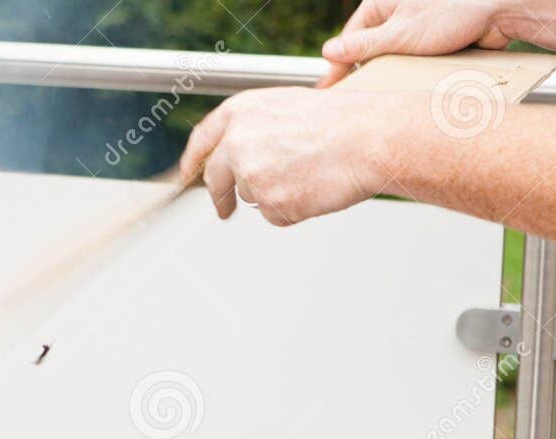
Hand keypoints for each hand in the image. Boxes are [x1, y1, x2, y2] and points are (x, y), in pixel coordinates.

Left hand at [178, 87, 397, 225]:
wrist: (368, 139)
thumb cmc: (340, 121)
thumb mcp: (286, 106)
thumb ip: (254, 128)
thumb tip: (236, 154)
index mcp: (241, 112)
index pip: (203, 140)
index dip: (192, 161)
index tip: (186, 175)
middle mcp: (238, 143)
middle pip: (215, 178)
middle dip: (219, 197)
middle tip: (224, 209)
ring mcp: (252, 175)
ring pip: (251, 197)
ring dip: (274, 194)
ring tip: (309, 173)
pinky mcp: (270, 204)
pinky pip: (274, 215)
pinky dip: (292, 210)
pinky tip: (314, 188)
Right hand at [318, 0, 555, 86]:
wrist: (500, 13)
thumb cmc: (454, 12)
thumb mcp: (401, 33)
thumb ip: (364, 45)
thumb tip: (328, 52)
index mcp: (381, 5)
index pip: (349, 41)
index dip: (338, 68)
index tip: (328, 92)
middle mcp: (395, 16)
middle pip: (369, 53)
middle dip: (363, 76)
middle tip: (352, 103)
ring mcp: (414, 30)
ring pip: (390, 62)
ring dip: (388, 80)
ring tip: (380, 102)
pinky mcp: (431, 43)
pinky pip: (411, 65)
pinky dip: (408, 79)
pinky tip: (406, 94)